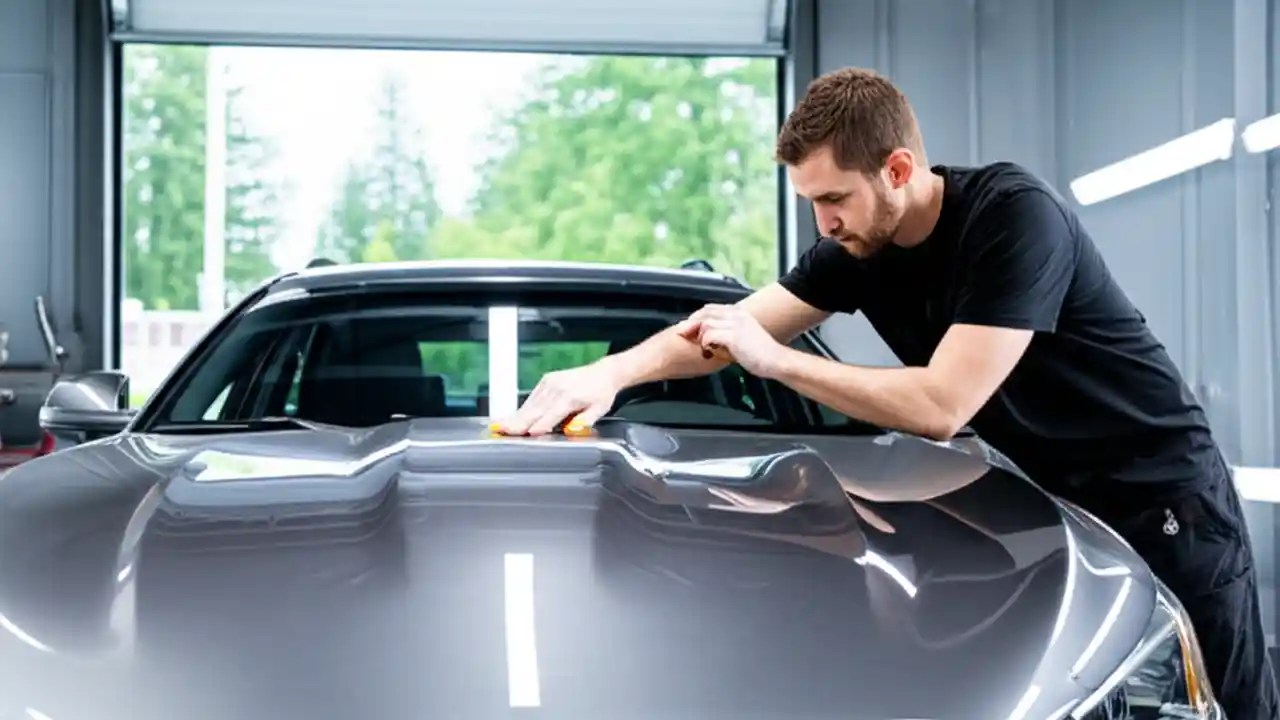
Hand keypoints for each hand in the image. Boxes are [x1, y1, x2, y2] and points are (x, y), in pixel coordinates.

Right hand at [492, 362, 620, 435]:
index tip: (527, 434)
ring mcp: (550, 382)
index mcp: (571, 397)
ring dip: (516, 416)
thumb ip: (585, 421)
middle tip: (501, 430)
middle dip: (518, 422)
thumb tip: (571, 429)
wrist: (603, 373)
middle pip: (535, 409)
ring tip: (500, 426)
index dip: (539, 426)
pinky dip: (523, 408)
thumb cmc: (602, 393)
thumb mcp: (600, 410)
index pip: (551, 415)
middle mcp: (557, 388)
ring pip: (530, 404)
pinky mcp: (546, 380)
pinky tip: (514, 418)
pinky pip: (532, 397)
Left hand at [673, 303, 786, 377]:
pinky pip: (709, 335)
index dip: (696, 317)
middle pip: (705, 313)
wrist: (776, 361)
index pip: (711, 308)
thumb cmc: (762, 354)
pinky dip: (705, 343)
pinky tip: (708, 352)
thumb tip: (714, 337)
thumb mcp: (746, 337)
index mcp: (740, 313)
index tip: (687, 327)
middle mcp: (737, 314)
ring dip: (699, 335)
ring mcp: (735, 324)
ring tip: (700, 346)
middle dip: (691, 323)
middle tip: (681, 333)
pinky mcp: (733, 336)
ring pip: (705, 323)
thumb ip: (731, 333)